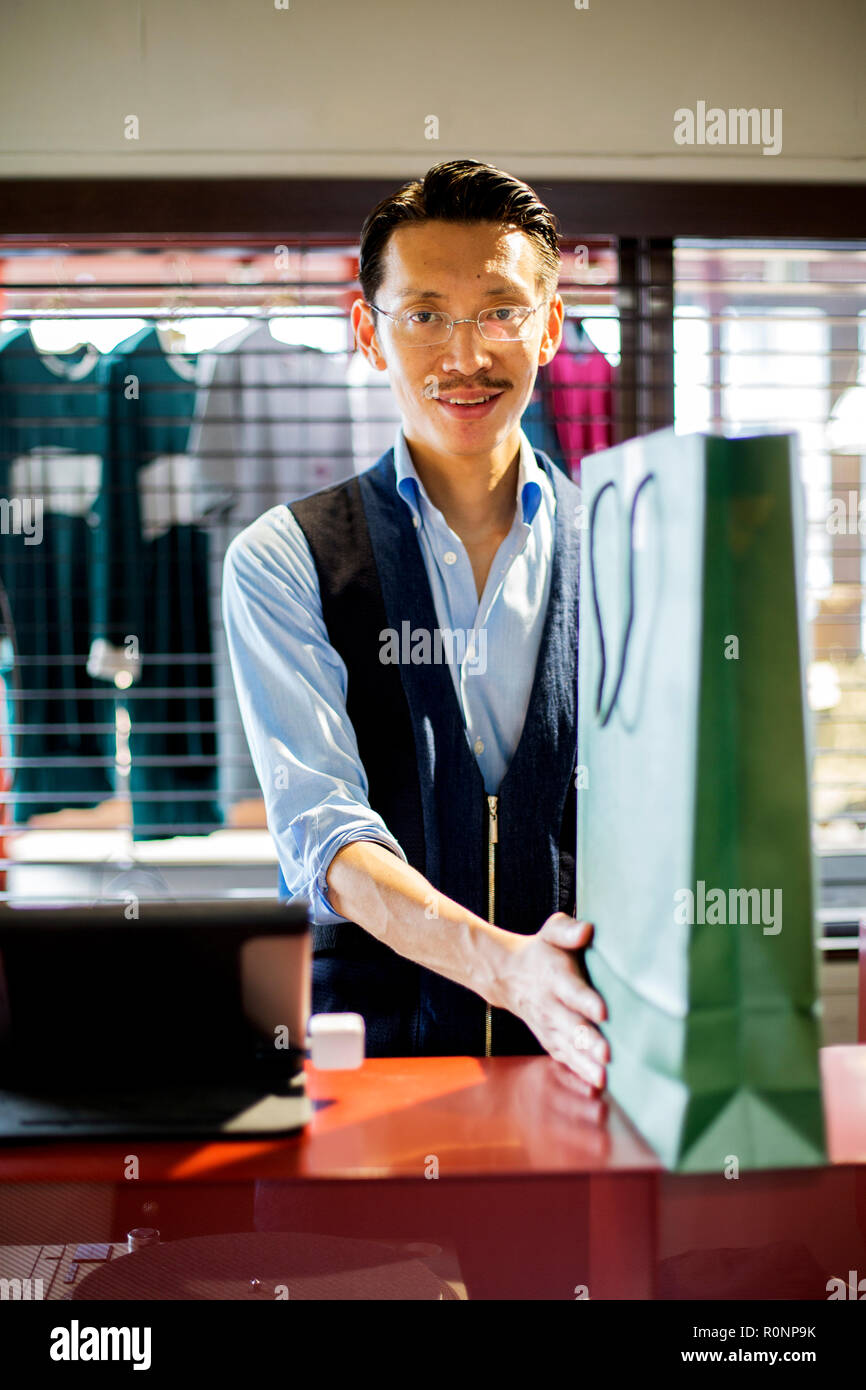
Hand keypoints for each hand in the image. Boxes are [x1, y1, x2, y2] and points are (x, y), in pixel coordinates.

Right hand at [496, 914, 608, 1091]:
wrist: (508, 976)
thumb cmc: (543, 951)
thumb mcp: (551, 932)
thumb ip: (568, 931)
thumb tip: (587, 929)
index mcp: (554, 976)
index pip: (571, 990)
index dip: (585, 1001)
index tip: (603, 1012)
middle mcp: (550, 1005)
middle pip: (570, 1025)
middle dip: (588, 1041)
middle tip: (608, 1055)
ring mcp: (548, 1027)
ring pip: (568, 1048)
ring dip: (585, 1064)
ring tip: (604, 1079)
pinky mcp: (550, 1041)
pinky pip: (564, 1059)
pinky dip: (577, 1074)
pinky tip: (596, 1087)